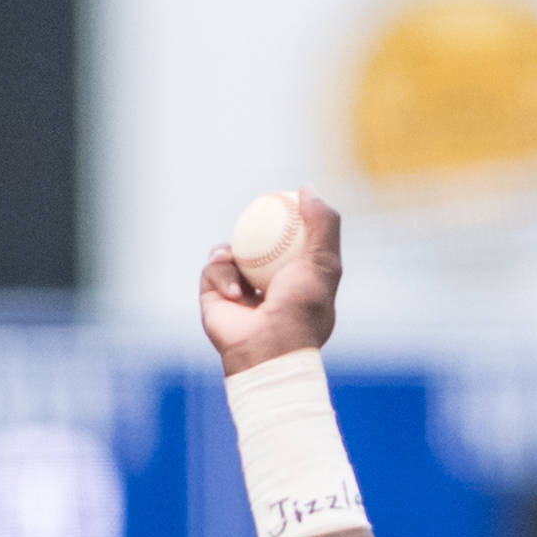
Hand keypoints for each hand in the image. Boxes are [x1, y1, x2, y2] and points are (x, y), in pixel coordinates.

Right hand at [198, 189, 343, 370]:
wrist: (268, 348)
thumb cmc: (301, 307)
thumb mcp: (324, 261)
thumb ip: (323, 223)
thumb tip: (307, 188)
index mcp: (295, 282)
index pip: (287, 243)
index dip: (283, 221)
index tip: (281, 201)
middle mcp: (266, 289)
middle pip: (254, 246)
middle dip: (250, 231)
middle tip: (253, 215)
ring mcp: (238, 295)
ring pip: (229, 255)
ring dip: (230, 253)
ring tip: (232, 255)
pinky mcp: (214, 300)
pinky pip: (212, 271)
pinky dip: (221, 276)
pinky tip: (234, 292)